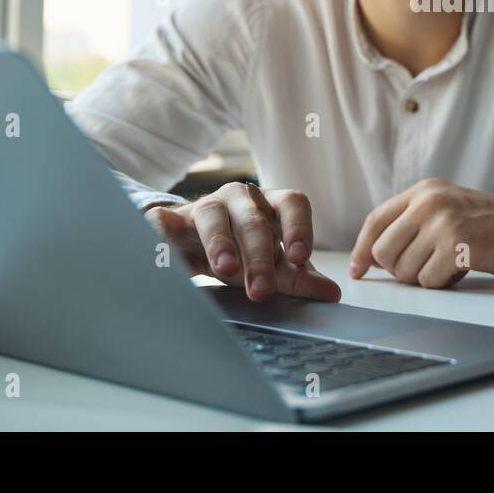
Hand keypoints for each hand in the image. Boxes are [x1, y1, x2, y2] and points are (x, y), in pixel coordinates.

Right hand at [145, 182, 340, 302]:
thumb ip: (298, 278)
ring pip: (213, 213)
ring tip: (225, 269)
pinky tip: (162, 251)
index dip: (298, 227)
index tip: (300, 257)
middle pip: (253, 218)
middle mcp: (240, 199)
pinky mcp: (170, 218)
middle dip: (259, 255)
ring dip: (220, 242)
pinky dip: (161, 231)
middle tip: (262, 289)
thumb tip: (332, 293)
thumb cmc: (242, 251)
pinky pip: (162, 220)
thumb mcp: (271, 266)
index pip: (293, 203)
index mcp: (271, 204)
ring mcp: (205, 205)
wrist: (192, 243)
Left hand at [349, 178, 493, 287]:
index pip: (376, 220)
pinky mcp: (458, 245)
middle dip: (398, 270)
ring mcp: (443, 222)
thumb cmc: (490, 224)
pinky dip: (443, 283)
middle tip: (425, 267)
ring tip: (450, 263)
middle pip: (383, 251)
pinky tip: (462, 268)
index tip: (358, 270)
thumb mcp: (447, 208)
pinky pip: (429, 280)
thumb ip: (413, 223)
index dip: (361, 249)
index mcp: (423, 191)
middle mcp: (429, 202)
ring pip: (405, 271)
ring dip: (425, 277)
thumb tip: (374, 256)